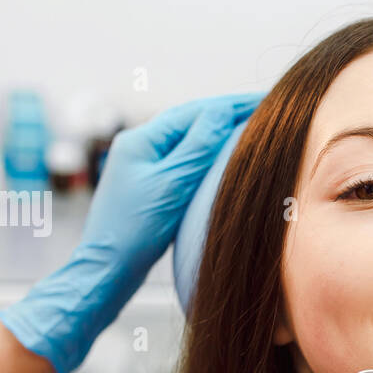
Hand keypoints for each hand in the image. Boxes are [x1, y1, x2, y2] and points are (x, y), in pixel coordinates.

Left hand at [0, 93, 262, 372]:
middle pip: (191, 122)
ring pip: (188, 143)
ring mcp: (142, 169)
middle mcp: (139, 148)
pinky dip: (207, 158)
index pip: (196, 111)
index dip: (233, 105)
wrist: (106, 273)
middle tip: (265, 110)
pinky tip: (223, 163)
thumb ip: (197, 146)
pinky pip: (183, 164)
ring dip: (218, 134)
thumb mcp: (171, 185)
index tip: (267, 99)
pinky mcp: (148, 190)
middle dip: (227, 114)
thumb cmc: (133, 232)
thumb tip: (221, 111)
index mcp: (141, 140)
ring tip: (251, 130)